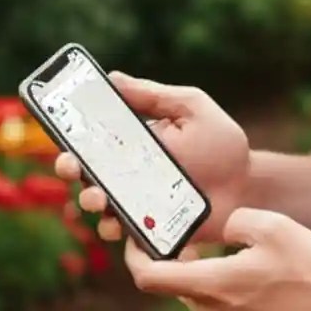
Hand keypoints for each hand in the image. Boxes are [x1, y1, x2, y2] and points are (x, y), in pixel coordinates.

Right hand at [53, 72, 250, 243]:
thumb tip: (113, 77)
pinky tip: (118, 224)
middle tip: (73, 167)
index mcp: (132, 141)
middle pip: (84, 171)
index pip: (91, 136)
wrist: (249, 186)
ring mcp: (135, 202)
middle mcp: (126, 172)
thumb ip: (155, 95)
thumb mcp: (192, 108)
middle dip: (70, 168)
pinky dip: (113, 230)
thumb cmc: (221, 144)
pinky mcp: (148, 228)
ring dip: (89, 201)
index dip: (70, 134)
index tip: (61, 132)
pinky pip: (121, 233)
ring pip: (97, 204)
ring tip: (99, 199)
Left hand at [126, 208, 310, 310]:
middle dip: (167, 258)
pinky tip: (238, 264)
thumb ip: (237, 221)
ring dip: (192, 270)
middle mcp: (213, 308)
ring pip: (193, 293)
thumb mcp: (273, 226)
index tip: (138, 236)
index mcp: (213, 284)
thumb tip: (225, 229)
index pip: (148, 277)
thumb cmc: (308, 272)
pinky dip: (213, 282)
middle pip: (169, 285)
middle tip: (175, 233)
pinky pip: (214, 302)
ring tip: (209, 246)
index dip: (134, 255)